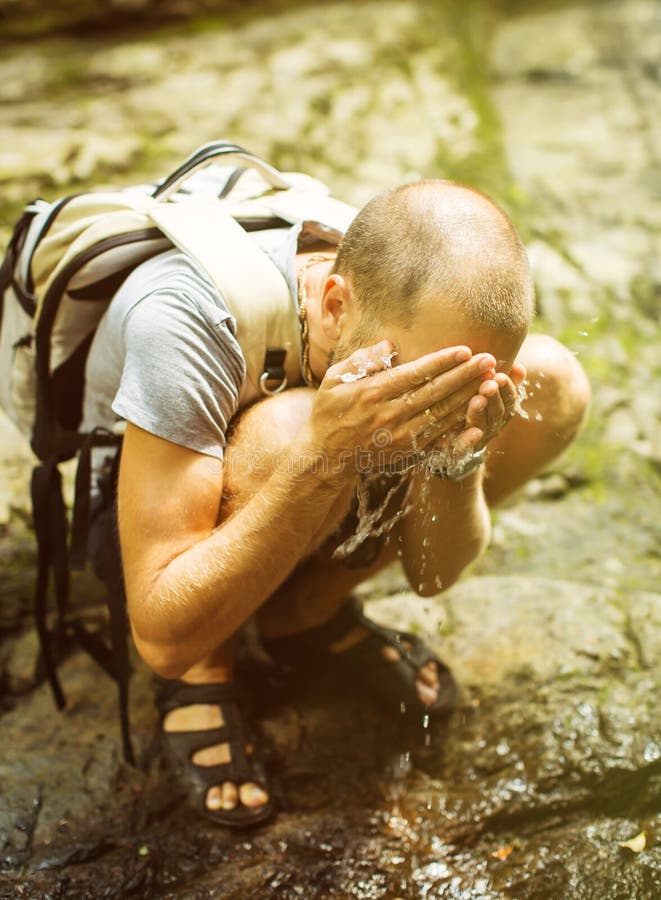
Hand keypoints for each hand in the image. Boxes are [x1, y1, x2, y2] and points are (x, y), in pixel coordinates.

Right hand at [299, 339, 496, 478]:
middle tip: (490, 360)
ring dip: (470, 397)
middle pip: (436, 393)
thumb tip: (391, 345)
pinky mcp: (407, 450)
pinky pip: (440, 435)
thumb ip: (362, 360)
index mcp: (372, 392)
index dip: (443, 362)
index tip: (465, 350)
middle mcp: (389, 415)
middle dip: (466, 376)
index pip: (416, 374)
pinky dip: (462, 424)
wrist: (325, 457)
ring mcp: (400, 435)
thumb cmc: (329, 411)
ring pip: (443, 414)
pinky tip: (480, 413)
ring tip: (491, 381)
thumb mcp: (334, 378)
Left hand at [461, 362, 526, 449]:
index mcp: (500, 410)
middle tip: (489, 384)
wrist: (449, 441)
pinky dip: (470, 440)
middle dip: (493, 397)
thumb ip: (501, 381)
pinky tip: (474, 433)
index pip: (508, 399)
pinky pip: (465, 446)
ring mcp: (478, 439)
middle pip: (497, 412)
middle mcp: (492, 426)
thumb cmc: (470, 406)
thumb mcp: (487, 391)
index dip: (507, 388)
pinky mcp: (460, 449)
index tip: (500, 375)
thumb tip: (520, 367)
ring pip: (481, 426)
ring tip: (478, 398)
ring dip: (481, 412)